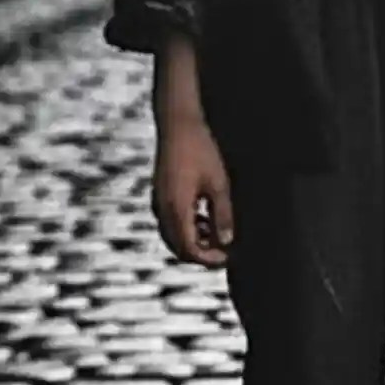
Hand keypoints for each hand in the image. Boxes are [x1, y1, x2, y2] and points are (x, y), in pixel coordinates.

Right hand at [152, 114, 232, 266]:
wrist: (178, 124)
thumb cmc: (201, 150)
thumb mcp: (219, 184)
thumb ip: (223, 215)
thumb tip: (227, 242)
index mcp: (176, 209)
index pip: (189, 249)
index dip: (208, 259)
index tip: (227, 257)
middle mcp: (162, 210)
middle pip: (177, 247)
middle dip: (200, 254)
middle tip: (223, 251)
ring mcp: (157, 202)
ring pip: (172, 236)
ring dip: (193, 241)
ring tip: (216, 233)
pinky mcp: (158, 195)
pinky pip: (169, 222)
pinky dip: (185, 228)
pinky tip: (203, 219)